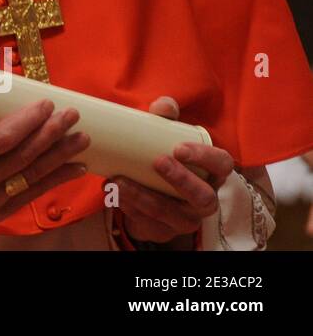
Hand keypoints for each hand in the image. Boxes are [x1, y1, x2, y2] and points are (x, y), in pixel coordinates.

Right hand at [0, 99, 89, 228]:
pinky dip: (58, 179)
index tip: (44, 104)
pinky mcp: (0, 212)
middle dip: (49, 134)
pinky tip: (77, 167)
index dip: (25, 122)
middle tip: (70, 115)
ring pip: (32, 176)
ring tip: (82, 137)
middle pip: (21, 156)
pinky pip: (34, 194)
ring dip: (61, 155)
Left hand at [112, 96, 232, 246]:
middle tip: (156, 162)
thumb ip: (165, 119)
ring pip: (171, 213)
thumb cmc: (163, 156)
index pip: (222, 165)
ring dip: (143, 196)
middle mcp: (205, 199)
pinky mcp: (165, 231)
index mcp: (212, 173)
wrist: (149, 191)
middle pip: (203, 196)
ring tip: (118, 179)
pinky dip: (129, 208)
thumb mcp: (165, 137)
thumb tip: (163, 105)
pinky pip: (149, 223)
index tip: (178, 148)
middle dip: (180, 180)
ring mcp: (186, 219)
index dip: (205, 158)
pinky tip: (113, 193)